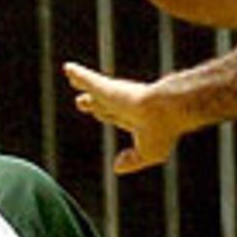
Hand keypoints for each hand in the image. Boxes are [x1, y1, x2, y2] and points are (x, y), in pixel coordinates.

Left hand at [64, 63, 180, 173]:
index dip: (105, 113)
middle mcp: (126, 104)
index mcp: (136, 118)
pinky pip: (89, 79)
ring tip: (70, 74)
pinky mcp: (108, 89)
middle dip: (93, 100)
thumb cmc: (164, 131)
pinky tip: (67, 68)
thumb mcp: (149, 153)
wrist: (169, 110)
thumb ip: (133, 161)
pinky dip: (78, 74)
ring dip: (83, 81)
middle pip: (104, 101)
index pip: (116, 115)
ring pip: (95, 87)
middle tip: (80, 101)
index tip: (96, 111)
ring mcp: (117, 95)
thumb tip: (116, 167)